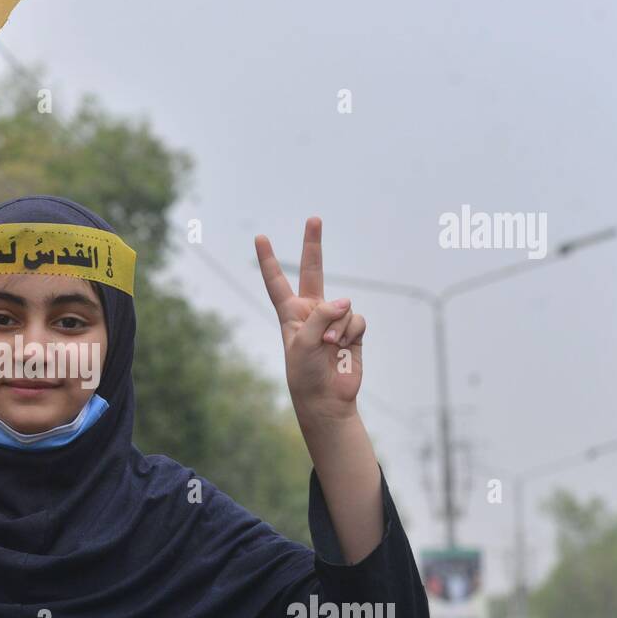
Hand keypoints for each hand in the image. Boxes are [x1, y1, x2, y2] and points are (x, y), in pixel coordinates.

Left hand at [254, 217, 365, 423]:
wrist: (325, 399)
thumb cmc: (304, 372)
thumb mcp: (302, 342)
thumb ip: (321, 316)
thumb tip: (345, 301)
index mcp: (290, 313)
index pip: (277, 282)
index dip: (268, 260)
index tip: (259, 237)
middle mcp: (311, 311)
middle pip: (313, 271)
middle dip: (313, 245)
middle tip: (314, 218)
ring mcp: (333, 319)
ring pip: (343, 306)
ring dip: (339, 326)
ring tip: (330, 346)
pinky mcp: (352, 330)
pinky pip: (357, 319)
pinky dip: (351, 331)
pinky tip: (344, 347)